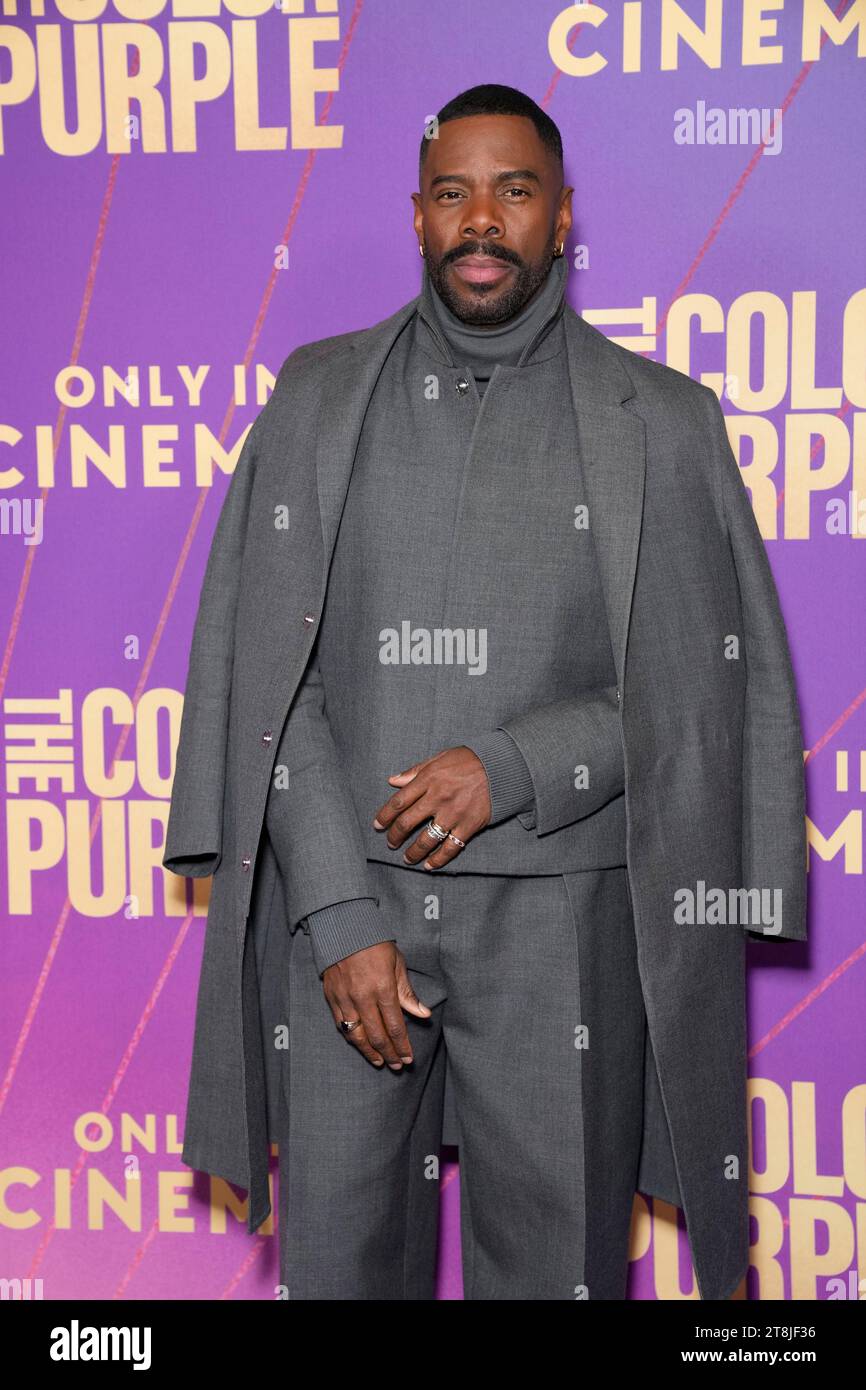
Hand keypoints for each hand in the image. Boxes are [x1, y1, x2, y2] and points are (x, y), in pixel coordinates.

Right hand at [322, 941, 430, 1068]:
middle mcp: (363, 997)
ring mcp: (345, 998)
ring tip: (380, 1061)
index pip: (395, 1025)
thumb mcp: (397, 963)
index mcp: (383, 988)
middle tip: (398, 1065)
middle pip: (377, 1035)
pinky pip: (341, 1025)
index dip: (403, 1045)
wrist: (343, 927)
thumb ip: (408, 992)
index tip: (409, 1058)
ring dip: (369, 1051)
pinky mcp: (331, 997)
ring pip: (357, 1035)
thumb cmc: (375, 944)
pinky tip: (359, 1044)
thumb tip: (424, 1014)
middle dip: (389, 1053)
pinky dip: (351, 1038)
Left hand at [372, 746, 491, 867]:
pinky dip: (438, 859)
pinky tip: (429, 865)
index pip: (398, 802)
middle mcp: (437, 798)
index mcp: (428, 780)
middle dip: (395, 836)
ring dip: (413, 852)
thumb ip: (415, 771)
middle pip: (407, 823)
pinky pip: (450, 848)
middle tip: (390, 843)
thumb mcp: (440, 758)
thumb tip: (393, 781)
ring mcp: (453, 814)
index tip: (378, 825)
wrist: (502, 767)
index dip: (385, 816)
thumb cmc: (470, 760)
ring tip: (407, 858)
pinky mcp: (468, 826)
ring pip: (426, 839)